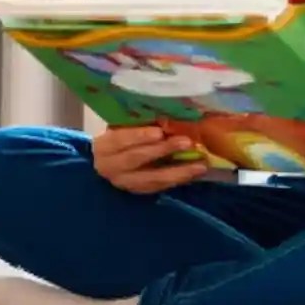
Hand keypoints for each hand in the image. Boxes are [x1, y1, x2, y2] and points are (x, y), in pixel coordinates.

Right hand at [93, 125, 207, 193]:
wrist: (111, 159)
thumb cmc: (123, 134)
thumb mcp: (125, 125)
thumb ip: (140, 121)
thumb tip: (167, 114)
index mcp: (104, 146)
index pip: (119, 140)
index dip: (139, 136)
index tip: (159, 131)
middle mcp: (110, 167)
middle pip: (136, 159)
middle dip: (163, 150)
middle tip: (187, 142)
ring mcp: (125, 182)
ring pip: (151, 179)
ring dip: (178, 171)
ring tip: (200, 164)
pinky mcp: (138, 191)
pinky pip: (159, 187)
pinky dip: (178, 180)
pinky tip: (196, 173)